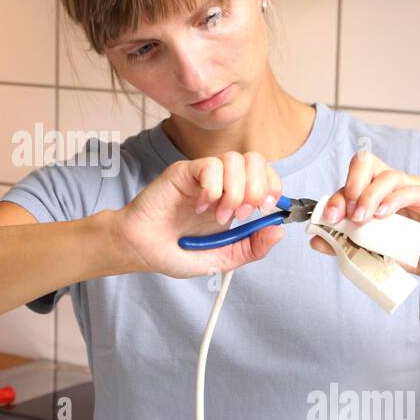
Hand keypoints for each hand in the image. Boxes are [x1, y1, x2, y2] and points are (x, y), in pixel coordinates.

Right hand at [112, 151, 285, 278]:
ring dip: (235, 192)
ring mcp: (203, 176)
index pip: (265, 174)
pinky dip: (212, 190)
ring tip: (219, 216)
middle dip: (257, 188)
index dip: (273, 187)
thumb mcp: (222, 260)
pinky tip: (200, 208)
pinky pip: (210, 166)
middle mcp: (221, 183)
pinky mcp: (184, 172)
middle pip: (256, 160)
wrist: (141, 250)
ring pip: (235, 160)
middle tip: (242, 214)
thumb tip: (278, 231)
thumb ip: (251, 249)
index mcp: (234, 199)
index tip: (265, 210)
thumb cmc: (176, 252)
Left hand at [308, 149, 419, 284]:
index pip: (351, 179)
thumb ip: (342, 242)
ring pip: (388, 176)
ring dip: (370, 196)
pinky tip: (383, 215)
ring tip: (361, 219)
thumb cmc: (403, 251)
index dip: (337, 195)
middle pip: (367, 163)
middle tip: (346, 214)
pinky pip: (412, 191)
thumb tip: (315, 240)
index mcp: (376, 189)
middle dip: (351, 186)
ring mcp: (415, 186)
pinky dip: (393, 201)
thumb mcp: (368, 249)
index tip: (329, 217)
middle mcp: (394, 182)